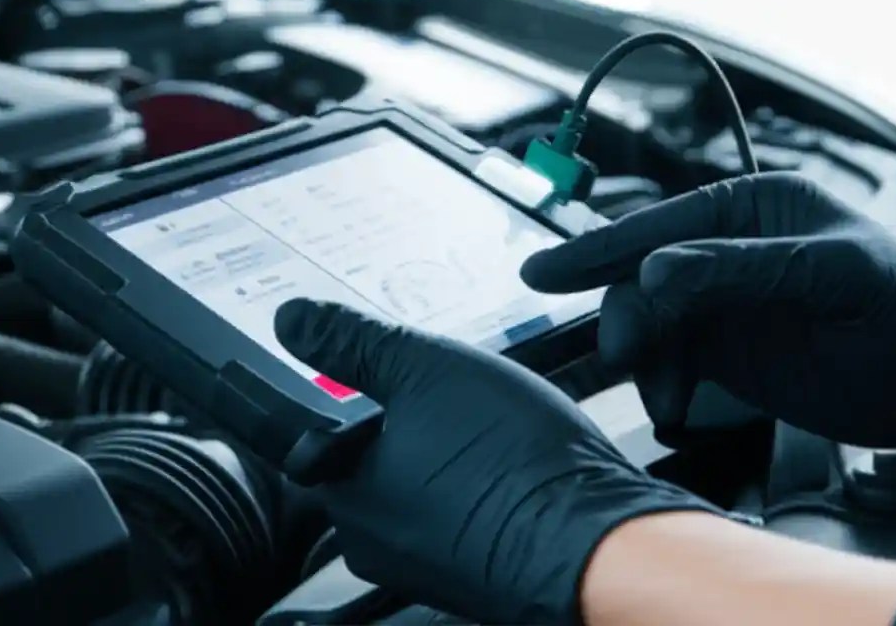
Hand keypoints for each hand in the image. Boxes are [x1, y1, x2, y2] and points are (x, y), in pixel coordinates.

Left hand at [273, 299, 715, 624]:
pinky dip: (488, 486)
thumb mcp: (424, 369)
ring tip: (499, 429)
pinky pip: (467, 514)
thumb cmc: (517, 469)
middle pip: (373, 459)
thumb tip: (292, 320)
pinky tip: (522, 464)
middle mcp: (375, 542)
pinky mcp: (478, 576)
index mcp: (346, 492)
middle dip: (411, 422)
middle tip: (459, 397)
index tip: (387, 376)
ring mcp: (426, 564)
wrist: (603, 550)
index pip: (315, 436)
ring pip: (424, 486)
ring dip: (454, 453)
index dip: (350, 394)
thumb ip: (353, 343)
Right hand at [521, 172, 895, 447]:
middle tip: (617, 351)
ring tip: (667, 392)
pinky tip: (676, 400)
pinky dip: (659, 383)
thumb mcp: (834, 276)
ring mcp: (720, 304)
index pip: (662, 225)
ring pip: (645, 324)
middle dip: (622, 314)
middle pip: (640, 275)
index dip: (600, 248)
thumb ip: (742, 269)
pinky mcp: (721, 353)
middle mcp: (726, 252)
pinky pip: (664, 362)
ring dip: (643, 358)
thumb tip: (656, 271)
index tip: (548, 271)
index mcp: (754, 208)